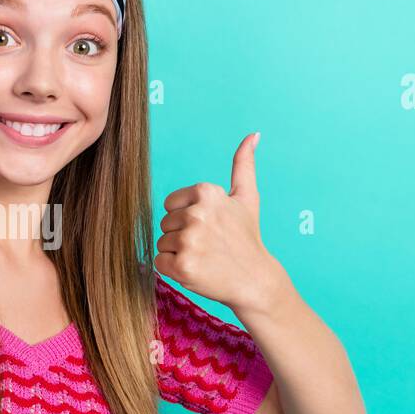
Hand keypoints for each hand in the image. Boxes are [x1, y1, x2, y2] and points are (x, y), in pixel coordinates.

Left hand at [154, 132, 289, 317]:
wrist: (255, 279)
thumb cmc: (247, 237)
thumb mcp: (247, 197)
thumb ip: (243, 164)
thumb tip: (253, 134)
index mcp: (206, 192)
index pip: (169, 204)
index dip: (186, 218)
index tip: (209, 227)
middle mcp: (196, 214)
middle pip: (165, 224)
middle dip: (182, 236)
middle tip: (208, 245)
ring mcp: (189, 241)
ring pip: (162, 243)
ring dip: (178, 253)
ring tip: (204, 257)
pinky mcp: (182, 266)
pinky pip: (159, 262)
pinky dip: (174, 269)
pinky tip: (197, 269)